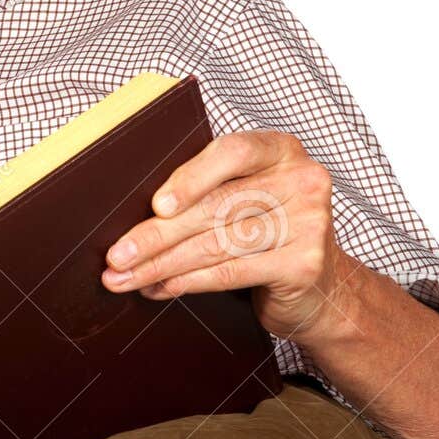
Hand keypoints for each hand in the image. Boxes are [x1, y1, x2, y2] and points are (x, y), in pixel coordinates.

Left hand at [101, 130, 348, 341]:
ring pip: (216, 243)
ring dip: (161, 264)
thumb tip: (135, 212)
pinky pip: (231, 272)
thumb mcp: (246, 198)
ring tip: (125, 277)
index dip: (191, 177)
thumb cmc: (268, 234)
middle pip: (215, 206)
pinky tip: (160, 287)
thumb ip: (208, 191)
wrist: (322, 288)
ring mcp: (309, 223)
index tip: (156, 205)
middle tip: (116, 255)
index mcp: (281, 150)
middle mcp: (302, 180)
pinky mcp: (303, 264)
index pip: (232, 153)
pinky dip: (188, 282)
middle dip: (156, 235)